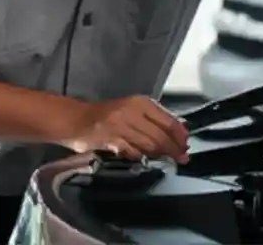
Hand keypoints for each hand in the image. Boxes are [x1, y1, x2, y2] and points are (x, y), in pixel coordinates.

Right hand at [61, 95, 188, 163]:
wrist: (76, 120)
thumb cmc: (106, 115)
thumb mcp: (131, 109)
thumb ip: (153, 118)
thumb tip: (178, 130)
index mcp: (140, 102)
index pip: (168, 121)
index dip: (179, 135)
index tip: (186, 145)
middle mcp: (132, 112)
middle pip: (160, 135)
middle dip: (173, 149)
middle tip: (181, 158)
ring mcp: (121, 126)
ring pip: (149, 145)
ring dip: (161, 155)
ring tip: (169, 161)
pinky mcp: (112, 140)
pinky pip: (134, 152)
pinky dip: (142, 157)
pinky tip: (147, 159)